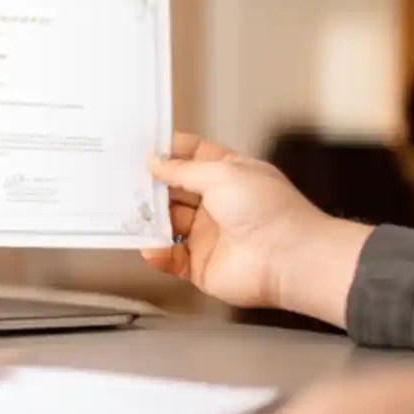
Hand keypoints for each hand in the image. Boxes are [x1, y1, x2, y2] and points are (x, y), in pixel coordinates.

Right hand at [144, 133, 372, 326]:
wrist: (287, 258)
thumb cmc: (268, 209)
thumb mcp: (222, 173)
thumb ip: (183, 170)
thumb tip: (155, 162)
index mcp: (229, 175)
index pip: (194, 157)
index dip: (170, 151)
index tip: (144, 148)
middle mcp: (217, 204)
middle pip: (174, 191)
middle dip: (151, 187)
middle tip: (125, 182)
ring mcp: (208, 235)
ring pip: (167, 224)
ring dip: (150, 220)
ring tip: (132, 215)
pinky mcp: (201, 265)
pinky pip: (171, 258)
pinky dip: (158, 253)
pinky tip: (151, 247)